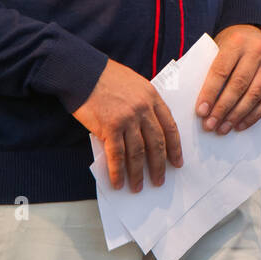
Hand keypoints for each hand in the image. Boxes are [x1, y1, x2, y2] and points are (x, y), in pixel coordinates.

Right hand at [73, 58, 182, 192]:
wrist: (83, 72)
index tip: (177, 162)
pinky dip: (118, 171)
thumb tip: (144, 135)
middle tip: (160, 180)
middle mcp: (144, 109)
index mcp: (153, 97)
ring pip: (138, 152)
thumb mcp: (136, 85)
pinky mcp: (110, 127)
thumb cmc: (107, 78)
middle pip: (156, 143)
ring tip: (138, 187)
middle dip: (159, 165)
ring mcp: (128, 118)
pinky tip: (118, 182)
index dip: (175, 147)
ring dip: (138, 173)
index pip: (169, 127)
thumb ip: (144, 106)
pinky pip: (117, 154)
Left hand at [196, 25, 260, 133]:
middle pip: (239, 85)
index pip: (221, 71)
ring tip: (223, 128)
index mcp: (236, 41)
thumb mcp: (217, 48)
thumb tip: (201, 103)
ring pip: (255, 94)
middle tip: (210, 125)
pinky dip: (254, 115)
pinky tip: (240, 125)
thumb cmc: (230, 46)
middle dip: (223, 108)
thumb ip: (210, 69)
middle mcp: (257, 50)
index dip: (210, 93)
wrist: (256, 32)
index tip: (201, 112)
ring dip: (237, 115)